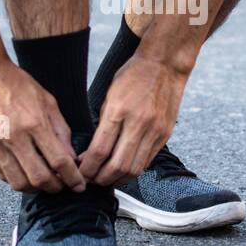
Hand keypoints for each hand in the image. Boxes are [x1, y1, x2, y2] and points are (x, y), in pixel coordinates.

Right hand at [0, 58, 85, 193]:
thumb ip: (61, 131)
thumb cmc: (17, 84)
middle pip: (40, 179)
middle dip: (56, 188)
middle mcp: (14, 137)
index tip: (80, 185)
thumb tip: (71, 159)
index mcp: (35, 123)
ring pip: (19, 183)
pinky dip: (17, 179)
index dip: (73, 178)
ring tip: (43, 182)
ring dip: (35, 188)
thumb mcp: (47, 101)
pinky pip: (2, 175)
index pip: (59, 162)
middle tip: (62, 186)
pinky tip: (25, 172)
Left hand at [80, 54, 187, 185]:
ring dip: (117, 180)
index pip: (100, 150)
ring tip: (106, 179)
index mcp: (119, 110)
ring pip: (134, 169)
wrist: (165, 64)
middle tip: (91, 180)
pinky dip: (133, 170)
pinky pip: (147, 161)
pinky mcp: (165, 135)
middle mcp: (138, 123)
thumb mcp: (109, 94)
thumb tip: (91, 152)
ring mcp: (154, 131)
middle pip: (117, 166)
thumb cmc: (133, 75)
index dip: (87, 168)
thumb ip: (102, 124)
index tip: (80, 172)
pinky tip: (123, 170)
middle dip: (101, 179)